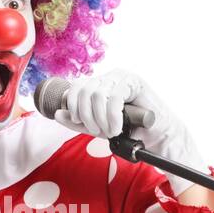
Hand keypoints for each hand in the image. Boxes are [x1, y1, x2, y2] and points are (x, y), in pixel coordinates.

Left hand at [53, 69, 210, 195]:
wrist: (155, 135)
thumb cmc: (129, 129)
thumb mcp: (96, 127)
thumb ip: (77, 121)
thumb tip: (57, 112)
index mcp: (97, 84)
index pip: (75, 88)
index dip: (74, 107)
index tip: (83, 124)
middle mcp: (107, 77)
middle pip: (83, 91)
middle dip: (87, 116)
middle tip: (98, 131)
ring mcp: (121, 77)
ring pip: (97, 94)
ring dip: (101, 118)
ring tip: (111, 131)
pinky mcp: (134, 82)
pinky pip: (114, 97)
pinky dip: (113, 116)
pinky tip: (118, 127)